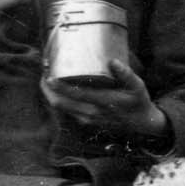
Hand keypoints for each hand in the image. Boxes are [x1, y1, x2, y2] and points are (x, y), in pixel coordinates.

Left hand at [43, 58, 167, 140]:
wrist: (141, 124)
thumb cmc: (138, 102)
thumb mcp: (137, 86)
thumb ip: (126, 74)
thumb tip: (113, 61)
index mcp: (102, 102)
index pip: (73, 95)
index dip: (57, 85)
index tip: (48, 74)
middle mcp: (90, 113)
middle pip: (58, 103)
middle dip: (47, 89)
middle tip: (43, 73)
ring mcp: (86, 119)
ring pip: (60, 107)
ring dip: (51, 94)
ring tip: (48, 78)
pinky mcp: (85, 121)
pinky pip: (66, 110)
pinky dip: (59, 99)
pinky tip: (59, 88)